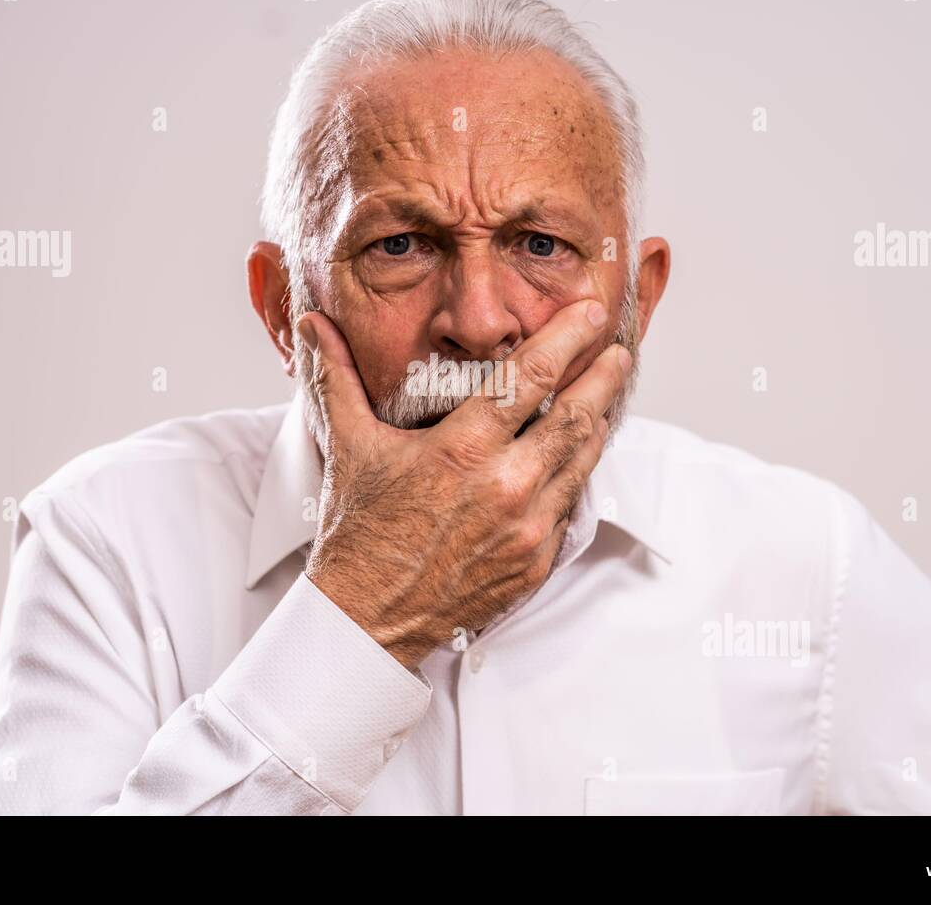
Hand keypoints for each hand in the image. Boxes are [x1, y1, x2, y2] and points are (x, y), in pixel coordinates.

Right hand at [297, 299, 631, 670]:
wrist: (368, 619)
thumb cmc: (359, 531)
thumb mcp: (348, 446)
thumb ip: (336, 377)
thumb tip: (313, 324)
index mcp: (462, 451)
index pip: (530, 377)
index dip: (567, 337)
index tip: (589, 312)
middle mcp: (505, 487)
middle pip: (577, 417)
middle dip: (603, 377)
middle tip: (617, 351)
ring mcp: (528, 529)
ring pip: (583, 461)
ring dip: (597, 423)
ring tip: (604, 396)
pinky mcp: (537, 562)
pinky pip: (571, 506)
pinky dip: (576, 475)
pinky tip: (576, 457)